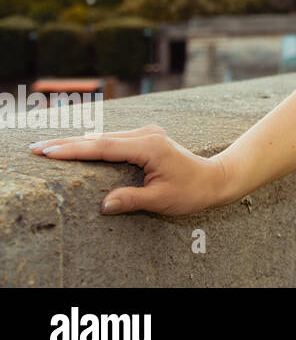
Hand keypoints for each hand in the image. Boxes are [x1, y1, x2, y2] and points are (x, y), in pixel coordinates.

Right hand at [28, 124, 227, 216]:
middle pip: (99, 139)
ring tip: (48, 148)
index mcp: (149, 147)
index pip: (104, 147)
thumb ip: (133, 200)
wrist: (215, 178)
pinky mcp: (147, 138)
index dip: (74, 150)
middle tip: (36, 148)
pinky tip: (75, 147)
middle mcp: (147, 135)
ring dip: (77, 142)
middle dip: (67, 144)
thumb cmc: (192, 191)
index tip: (49, 152)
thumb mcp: (162, 200)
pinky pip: (114, 140)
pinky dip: (93, 144)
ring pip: (105, 137)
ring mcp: (147, 134)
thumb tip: (104, 205)